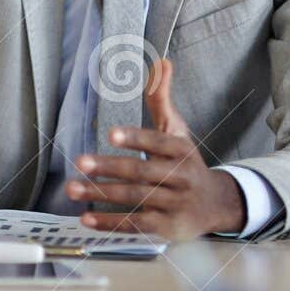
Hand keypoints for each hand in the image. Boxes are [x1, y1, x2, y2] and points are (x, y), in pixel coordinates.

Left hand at [68, 58, 246, 238]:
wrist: (216, 204)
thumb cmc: (187, 162)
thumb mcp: (177, 131)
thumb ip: (162, 99)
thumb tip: (162, 63)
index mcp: (181, 151)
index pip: (158, 143)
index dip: (135, 139)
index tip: (111, 134)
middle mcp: (180, 178)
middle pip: (142, 172)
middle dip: (110, 168)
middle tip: (80, 162)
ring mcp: (174, 204)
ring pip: (135, 199)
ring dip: (101, 194)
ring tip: (73, 189)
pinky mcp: (166, 227)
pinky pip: (135, 225)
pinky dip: (110, 223)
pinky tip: (86, 218)